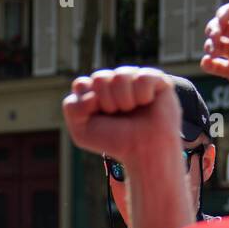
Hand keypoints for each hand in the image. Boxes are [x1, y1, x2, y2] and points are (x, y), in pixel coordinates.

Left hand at [62, 66, 181, 161]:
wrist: (143, 152)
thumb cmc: (114, 141)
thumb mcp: (81, 131)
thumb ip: (72, 108)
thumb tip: (92, 94)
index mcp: (95, 90)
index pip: (81, 85)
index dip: (87, 105)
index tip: (98, 118)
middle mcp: (114, 81)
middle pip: (99, 78)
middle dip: (106, 103)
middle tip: (117, 115)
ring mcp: (134, 78)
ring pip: (120, 75)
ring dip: (124, 101)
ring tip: (131, 111)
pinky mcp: (156, 79)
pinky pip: (143, 78)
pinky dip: (143, 96)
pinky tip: (147, 103)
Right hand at [200, 0, 228, 108]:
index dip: (224, 14)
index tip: (220, 22)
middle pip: (221, 27)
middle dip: (213, 30)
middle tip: (214, 39)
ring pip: (216, 44)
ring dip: (209, 45)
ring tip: (212, 51)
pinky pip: (215, 65)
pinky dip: (207, 63)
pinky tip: (207, 63)